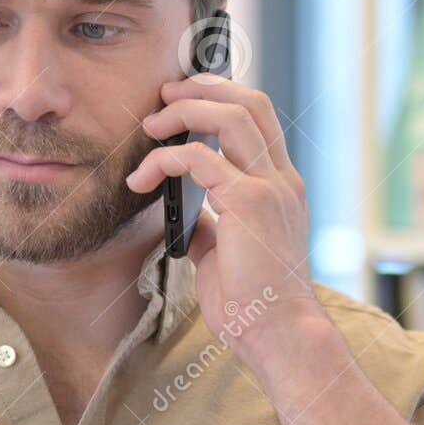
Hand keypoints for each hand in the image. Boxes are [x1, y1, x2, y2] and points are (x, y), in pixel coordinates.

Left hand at [125, 73, 331, 381]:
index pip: (260, 118)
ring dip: (183, 111)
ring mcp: (270, 188)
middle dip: (202, 89)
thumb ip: (215, 223)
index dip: (222, 95)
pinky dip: (164, 159)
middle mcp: (282, 180)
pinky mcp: (250, 203)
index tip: (184, 98)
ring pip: (230, 115)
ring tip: (151, 125)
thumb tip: (188, 210)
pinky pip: (200, 159)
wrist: (280, 335)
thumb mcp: (229, 252)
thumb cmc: (255, 304)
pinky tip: (141, 179)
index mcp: (281, 188)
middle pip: (250, 101)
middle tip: (163, 96)